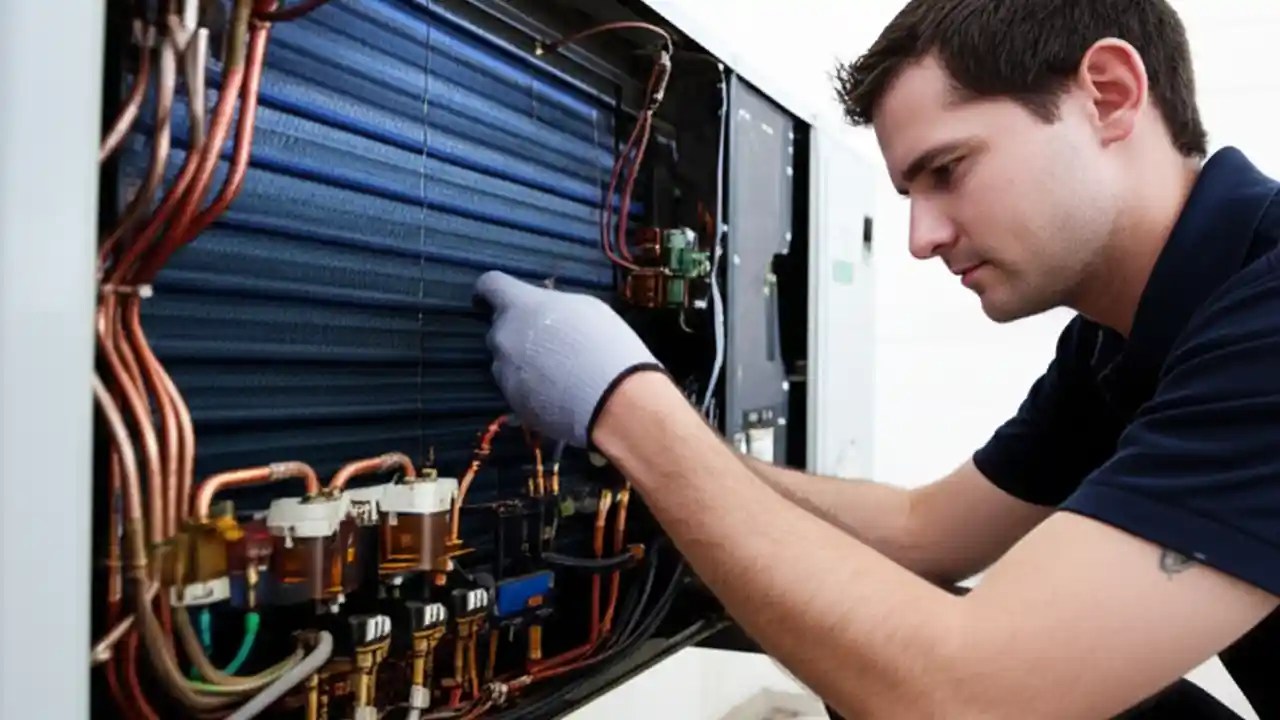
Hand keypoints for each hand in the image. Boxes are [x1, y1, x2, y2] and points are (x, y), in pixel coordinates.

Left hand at [473, 271, 665, 446]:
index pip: (489, 285)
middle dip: (516, 331)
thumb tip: (545, 313)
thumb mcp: (586, 308)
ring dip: (522, 362)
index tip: (487, 299)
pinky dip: (530, 388)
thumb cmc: (605, 344)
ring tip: (557, 373)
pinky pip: (516, 389)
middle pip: (499, 327)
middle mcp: (504, 336)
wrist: (613, 400)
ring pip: (505, 361)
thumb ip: (553, 305)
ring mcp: (504, 372)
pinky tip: (558, 394)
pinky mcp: (512, 403)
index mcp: (521, 305)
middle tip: (546, 342)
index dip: (486, 291)